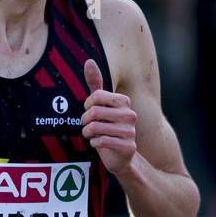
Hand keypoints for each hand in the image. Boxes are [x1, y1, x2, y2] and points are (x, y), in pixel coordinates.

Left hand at [81, 59, 137, 175]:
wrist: (121, 155)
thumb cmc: (108, 127)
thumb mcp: (101, 105)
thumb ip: (95, 84)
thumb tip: (89, 61)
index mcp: (124, 101)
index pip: (96, 96)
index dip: (87, 106)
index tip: (90, 112)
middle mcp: (130, 115)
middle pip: (94, 112)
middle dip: (85, 121)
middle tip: (88, 126)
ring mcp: (130, 131)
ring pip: (95, 128)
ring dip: (88, 133)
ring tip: (92, 135)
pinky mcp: (128, 147)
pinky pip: (101, 142)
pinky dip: (94, 143)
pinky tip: (99, 144)